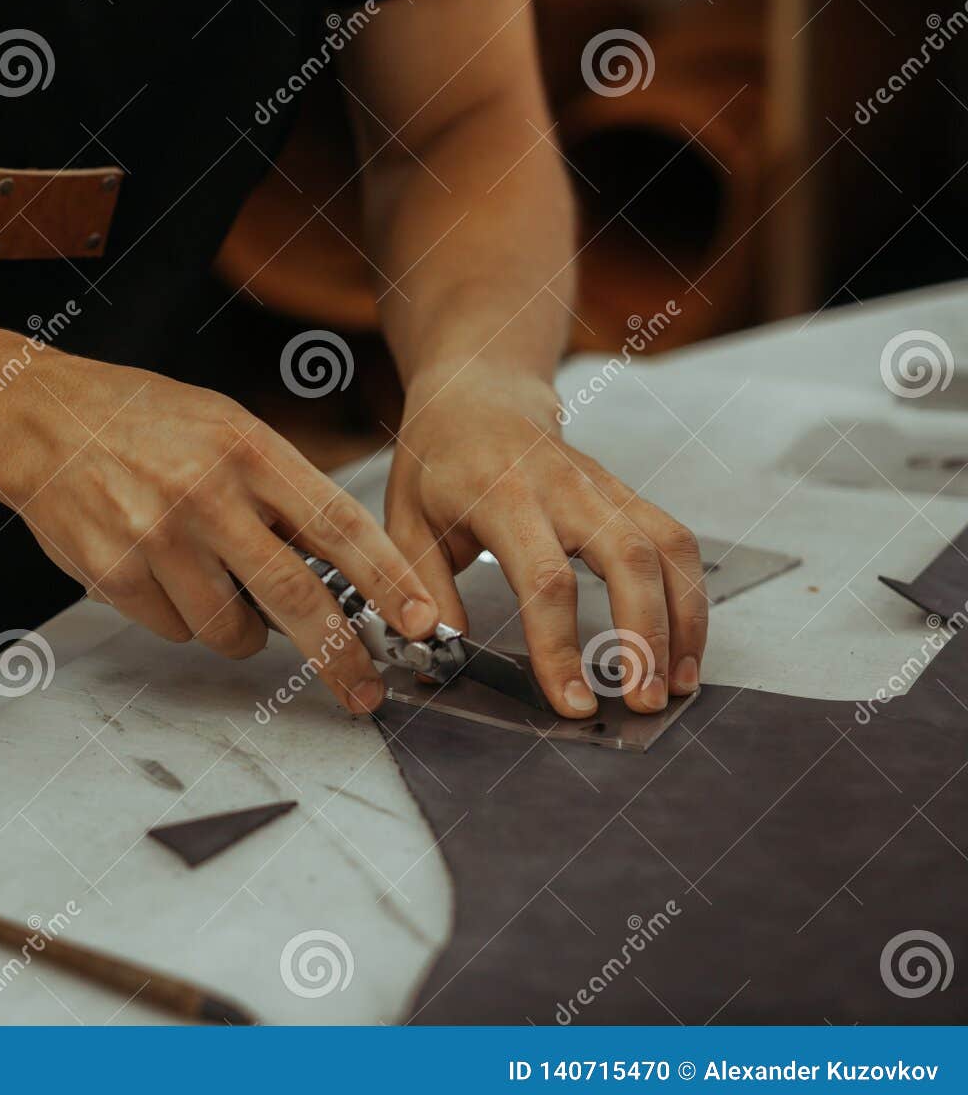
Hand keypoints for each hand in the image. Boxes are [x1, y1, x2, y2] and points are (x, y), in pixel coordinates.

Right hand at [0, 352, 438, 713]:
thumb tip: (343, 568)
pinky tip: (156, 566)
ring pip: (230, 631)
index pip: (337, 525)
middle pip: (296, 597)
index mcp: (248, 450)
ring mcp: (158, 539)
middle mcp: (207, 495)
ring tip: (209, 574)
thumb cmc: (141, 421)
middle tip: (365, 693)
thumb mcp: (226, 428)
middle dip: (339, 657)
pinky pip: (175, 629)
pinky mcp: (116, 576)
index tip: (420, 621)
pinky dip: (179, 614)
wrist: (40, 422)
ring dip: (236, 625)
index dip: (387, 579)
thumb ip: (281, 491)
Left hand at [384, 361, 707, 716]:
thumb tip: (434, 649)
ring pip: (666, 548)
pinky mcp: (627, 494)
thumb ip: (420, 587)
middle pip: (628, 559)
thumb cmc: (438, 462)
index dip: (561, 645)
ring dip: (682, 621)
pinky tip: (683, 648)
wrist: (477, 393)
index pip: (544, 579)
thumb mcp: (404, 521)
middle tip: (645, 700)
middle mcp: (564, 488)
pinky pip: (675, 542)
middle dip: (644, 635)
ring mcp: (603, 487)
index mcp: (502, 496)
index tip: (572, 701)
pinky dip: (690, 596)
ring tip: (676, 686)